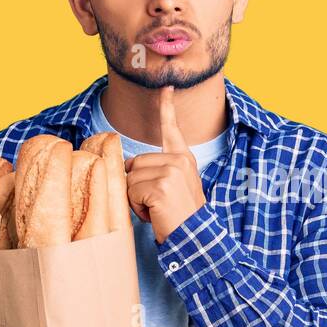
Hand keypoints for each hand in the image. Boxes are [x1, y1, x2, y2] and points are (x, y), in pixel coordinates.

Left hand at [124, 85, 205, 243]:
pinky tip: (155, 215)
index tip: (166, 86)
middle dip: (136, 186)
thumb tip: (128, 166)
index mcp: (183, 159)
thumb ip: (157, 171)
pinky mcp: (160, 187)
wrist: (197, 239)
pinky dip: (137, 209)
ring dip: (135, 200)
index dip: (166, 107)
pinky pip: (131, 192)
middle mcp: (179, 161)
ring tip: (157, 210)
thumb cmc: (182, 218)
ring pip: (130, 179)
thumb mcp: (174, 188)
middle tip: (156, 204)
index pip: (171, 128)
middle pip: (135, 163)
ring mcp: (170, 172)